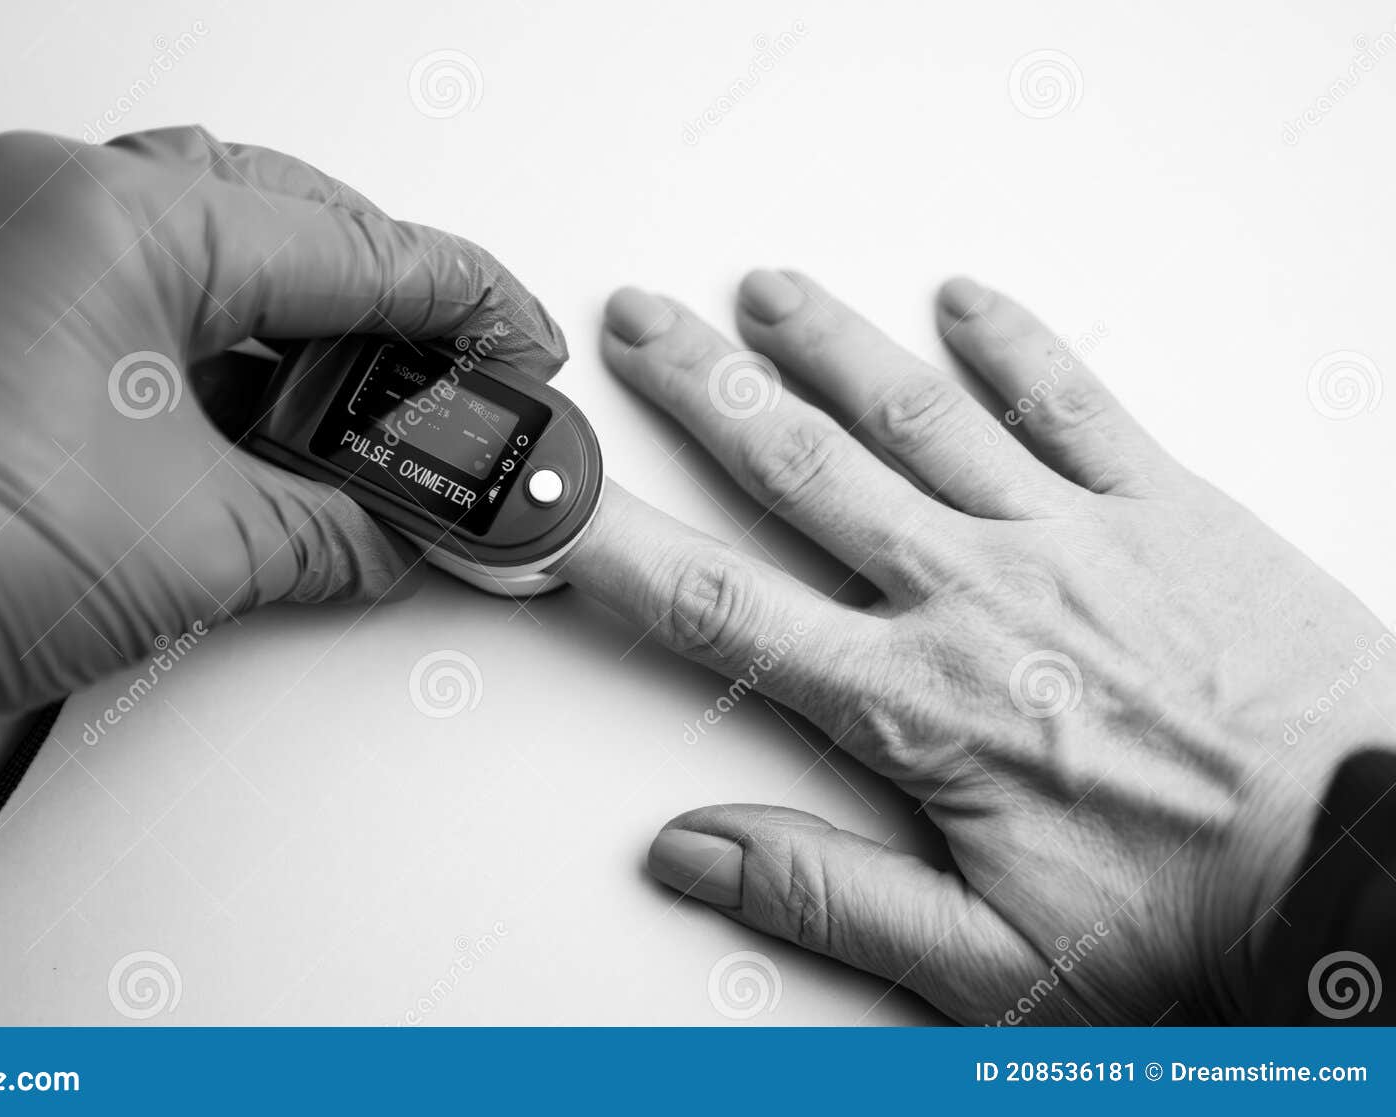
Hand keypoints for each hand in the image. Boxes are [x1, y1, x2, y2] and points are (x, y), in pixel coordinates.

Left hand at [0, 126, 564, 752]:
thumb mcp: (198, 542)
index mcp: (117, 217)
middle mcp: (58, 203)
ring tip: (377, 404)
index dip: (462, 301)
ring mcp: (17, 247)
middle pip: (287, 218)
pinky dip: (227, 350)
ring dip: (306, 325)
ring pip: (217, 248)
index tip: (520, 343)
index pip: (350, 246)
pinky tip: (278, 415)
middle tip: (459, 371)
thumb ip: (333, 526)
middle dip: (388, 301)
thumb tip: (397, 536)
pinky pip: (149, 295)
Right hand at [562, 270, 1392, 1022]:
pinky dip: (1014, 345)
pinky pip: (1075, 402)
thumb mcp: (989, 965)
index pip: (723, 608)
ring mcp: (1072, 537)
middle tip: (636, 329)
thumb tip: (693, 855)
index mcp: (917, 704)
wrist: (1373, 868)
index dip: (616, 546)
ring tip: (763, 294)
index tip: (555, 500)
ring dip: (828, 345)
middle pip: (802, 468)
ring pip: (917, 414)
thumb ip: (827, 896)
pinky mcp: (1168, 509)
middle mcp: (977, 596)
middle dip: (702, 389)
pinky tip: (966, 302)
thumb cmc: (1195, 921)